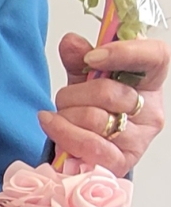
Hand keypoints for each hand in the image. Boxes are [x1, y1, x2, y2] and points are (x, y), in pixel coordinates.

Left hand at [39, 32, 167, 175]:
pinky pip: (89, 146)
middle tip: (64, 98)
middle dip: (74, 93)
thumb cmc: (91, 108)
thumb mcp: (85, 77)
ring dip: (66, 115)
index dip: (124, 53)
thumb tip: (72, 43)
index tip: (92, 57)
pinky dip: (63, 132)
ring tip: (60, 115)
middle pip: (110, 92)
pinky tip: (51, 124)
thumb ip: (79, 58)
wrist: (84, 147)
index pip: (155, 57)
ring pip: (95, 119)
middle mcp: (151, 111)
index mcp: (150, 81)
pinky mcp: (121, 163)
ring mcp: (139, 139)